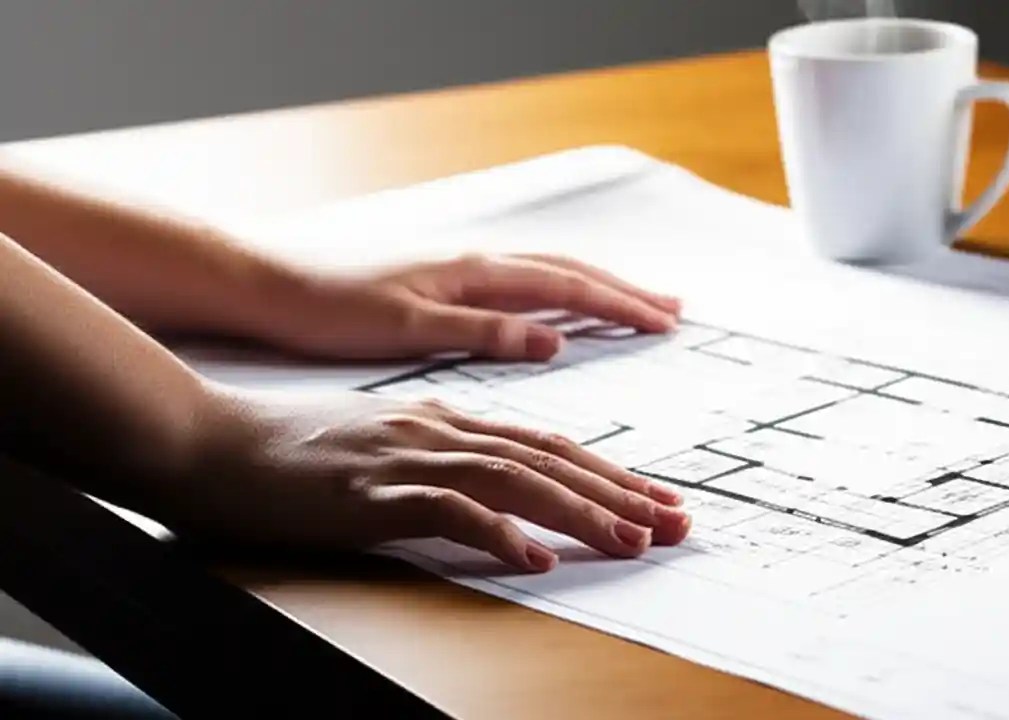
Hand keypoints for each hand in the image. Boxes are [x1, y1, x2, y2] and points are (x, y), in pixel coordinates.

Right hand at [152, 384, 690, 571]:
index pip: (546, 445)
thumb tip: (496, 496)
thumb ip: (440, 459)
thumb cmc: (291, 450)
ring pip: (517, 479)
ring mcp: (406, 456)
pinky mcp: (371, 491)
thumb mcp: (382, 443)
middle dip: (620, 491)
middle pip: (550, 458)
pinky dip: (498, 534)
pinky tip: (536, 559)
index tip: (656, 500)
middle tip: (677, 521)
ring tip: (634, 541)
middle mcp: (438, 429)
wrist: (209, 441)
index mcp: (444, 419)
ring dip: (582, 512)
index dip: (607, 473)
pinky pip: (448, 512)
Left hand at [258, 253, 681, 360]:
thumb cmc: (332, 307)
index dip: (619, 305)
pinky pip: (520, 284)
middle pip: (569, 272)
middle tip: (672, 310)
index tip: (663, 322)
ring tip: (635, 303)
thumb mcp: (410, 327)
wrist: (272, 284)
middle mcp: (476, 263)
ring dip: (597, 289)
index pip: (566, 286)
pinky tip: (561, 307)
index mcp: (475, 271)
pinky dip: (557, 294)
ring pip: (547, 274)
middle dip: (624, 292)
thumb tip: (554, 341)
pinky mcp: (444, 283)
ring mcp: (462, 270)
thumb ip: (484, 330)